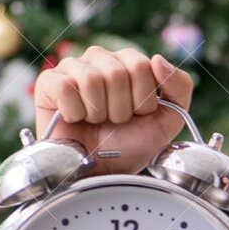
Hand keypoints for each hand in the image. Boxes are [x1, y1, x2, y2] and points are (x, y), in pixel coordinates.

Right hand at [33, 45, 194, 174]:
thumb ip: (180, 87)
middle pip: (117, 72)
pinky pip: (65, 87)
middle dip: (121, 108)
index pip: (142, 66)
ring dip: (98, 112)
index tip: (137, 116)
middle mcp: (100, 58)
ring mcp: (73, 67)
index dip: (142, 100)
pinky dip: (74, 112)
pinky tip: (75, 119)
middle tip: (115, 122)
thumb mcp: (168, 119)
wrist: (101, 171)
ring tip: (96, 122)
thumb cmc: (131, 144)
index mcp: (128, 62)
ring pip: (92, 79)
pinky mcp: (49, 82)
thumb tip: (157, 59)